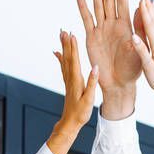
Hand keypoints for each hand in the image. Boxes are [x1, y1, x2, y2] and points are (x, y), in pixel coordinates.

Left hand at [46, 30, 98, 153]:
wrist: (70, 122)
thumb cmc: (80, 113)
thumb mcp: (89, 99)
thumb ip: (92, 83)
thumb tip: (95, 68)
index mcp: (76, 80)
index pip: (74, 61)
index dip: (73, 47)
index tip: (72, 34)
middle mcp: (70, 78)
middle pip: (67, 57)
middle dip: (66, 43)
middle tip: (63, 30)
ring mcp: (68, 80)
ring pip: (64, 60)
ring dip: (63, 47)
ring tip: (61, 36)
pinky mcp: (68, 83)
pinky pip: (63, 67)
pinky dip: (60, 58)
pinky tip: (57, 53)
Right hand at [76, 0, 139, 117]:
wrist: (119, 84)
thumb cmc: (132, 70)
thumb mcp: (140, 48)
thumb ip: (140, 29)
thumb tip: (141, 9)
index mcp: (126, 26)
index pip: (122, 2)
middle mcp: (113, 25)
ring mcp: (102, 30)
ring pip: (97, 6)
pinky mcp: (92, 38)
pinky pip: (87, 19)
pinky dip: (83, 6)